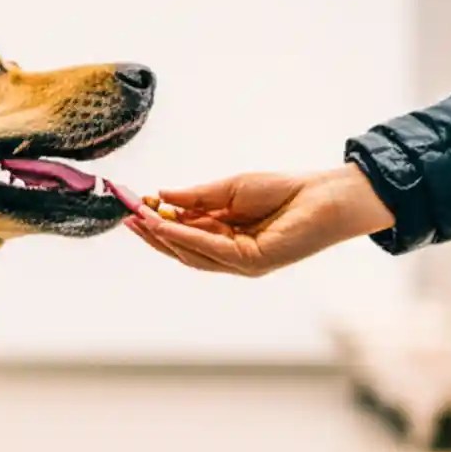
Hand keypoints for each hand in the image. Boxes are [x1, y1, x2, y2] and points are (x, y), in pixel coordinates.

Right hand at [125, 164, 394, 276]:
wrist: (323, 195)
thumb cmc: (282, 190)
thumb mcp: (230, 188)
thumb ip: (197, 197)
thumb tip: (162, 195)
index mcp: (224, 234)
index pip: (183, 233)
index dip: (157, 222)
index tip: (133, 206)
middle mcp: (229, 253)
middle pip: (182, 250)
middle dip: (153, 235)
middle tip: (127, 218)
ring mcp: (240, 262)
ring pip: (192, 255)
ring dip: (163, 239)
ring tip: (139, 221)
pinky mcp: (253, 263)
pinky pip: (212, 252)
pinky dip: (186, 239)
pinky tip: (168, 226)